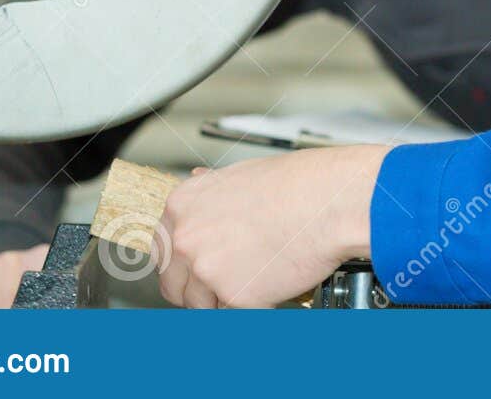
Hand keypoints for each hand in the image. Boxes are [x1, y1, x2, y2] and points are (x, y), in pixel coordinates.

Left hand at [155, 145, 387, 308]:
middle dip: (197, 289)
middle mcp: (186, 237)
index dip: (182, 263)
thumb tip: (199, 194)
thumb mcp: (240, 177)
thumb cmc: (298, 185)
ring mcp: (206, 269)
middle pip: (173, 285)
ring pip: (201, 305)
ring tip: (258, 277)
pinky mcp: (232, 296)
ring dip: (225, 299)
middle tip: (225, 283)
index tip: (196, 268)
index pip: (161, 250)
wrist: (329, 201)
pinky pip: (233, 313)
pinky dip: (253, 305)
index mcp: (183, 205)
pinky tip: (272, 281)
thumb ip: (211, 196)